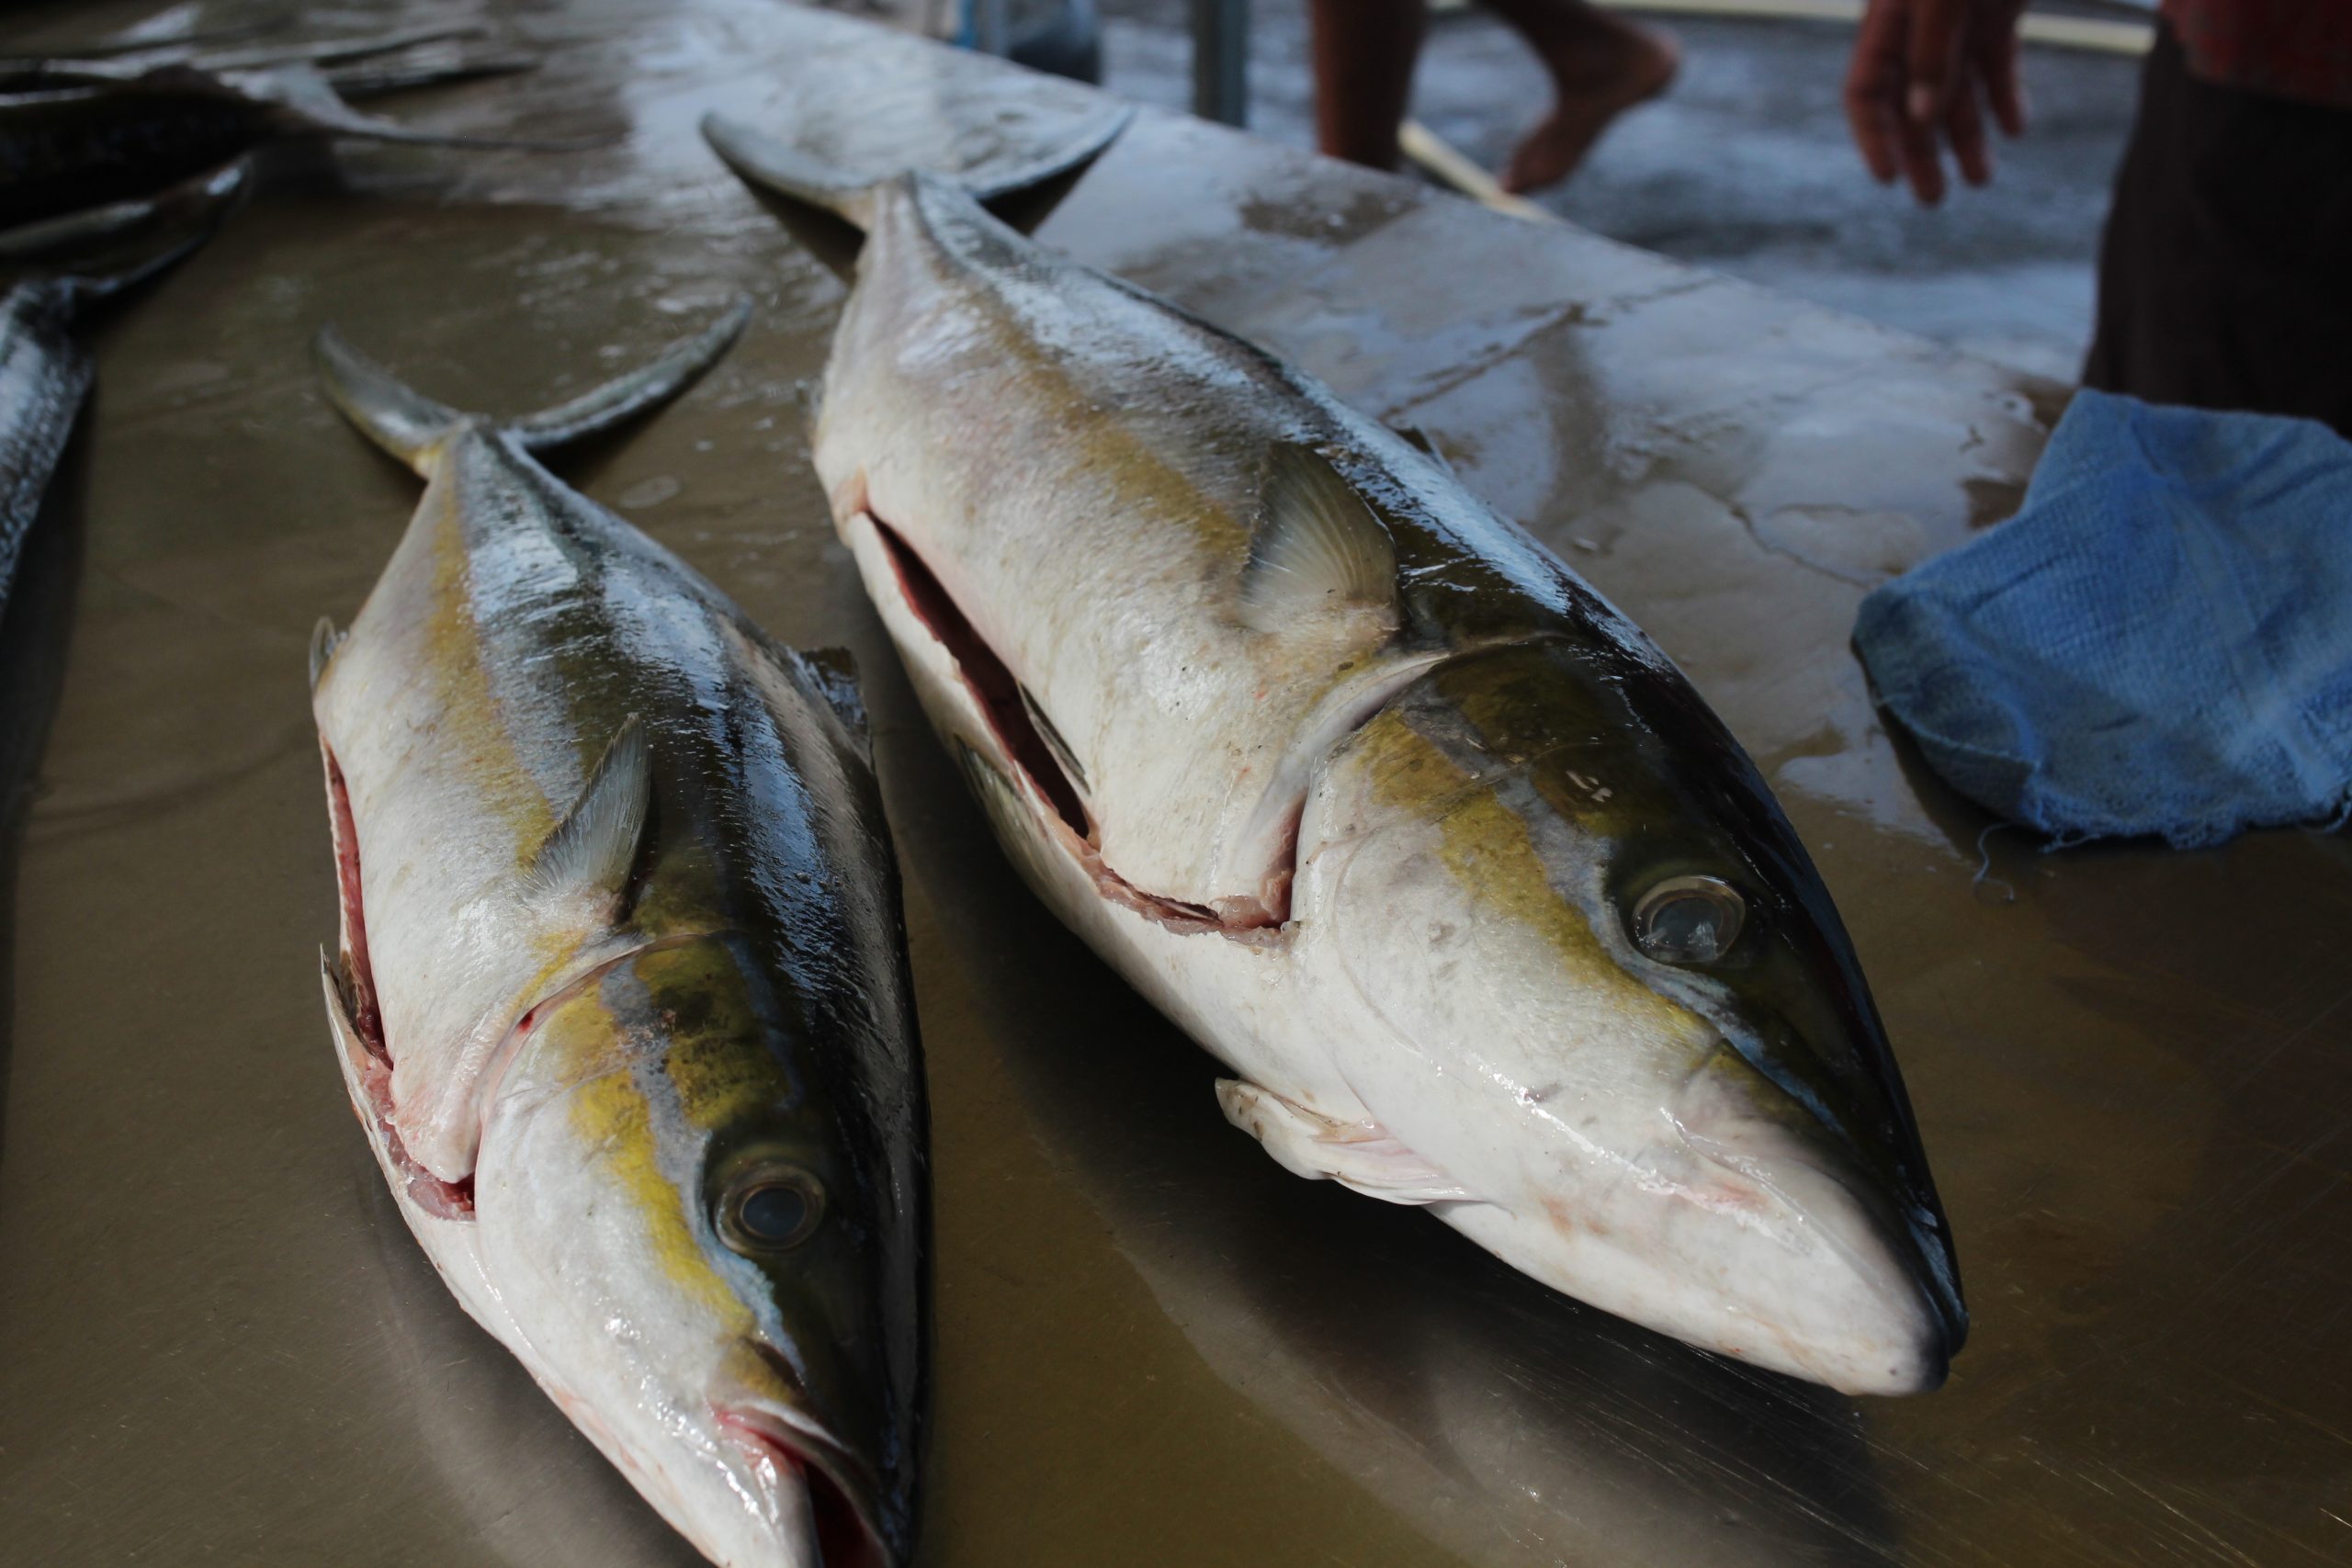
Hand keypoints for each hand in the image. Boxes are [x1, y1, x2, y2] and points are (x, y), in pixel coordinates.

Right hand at [1844, 0, 2028, 204]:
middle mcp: (1918, 28)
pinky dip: (2006, 97)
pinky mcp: (2000, 11)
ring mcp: (1960, 20)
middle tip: (1933, 199)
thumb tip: (1921, 115)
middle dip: (1922, 153)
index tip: (1888, 180)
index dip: (1873, 138)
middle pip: (1911, 103)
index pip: (1866, 92)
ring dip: (1968, 138)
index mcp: (1888, 19)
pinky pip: (1999, 64)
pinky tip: (2016, 130)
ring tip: (1981, 179)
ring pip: (1959, 92)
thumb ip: (1930, 51)